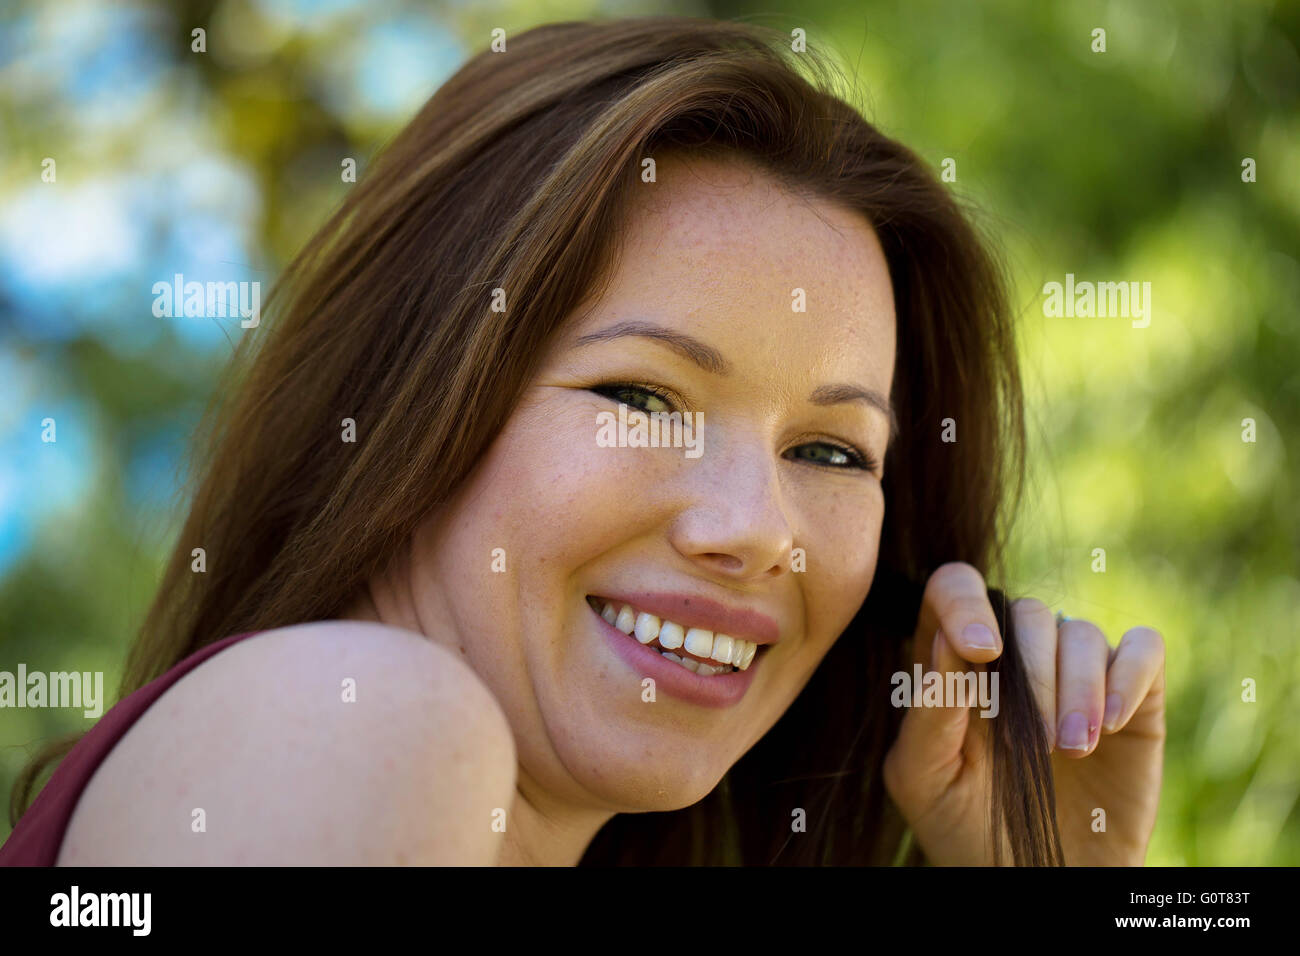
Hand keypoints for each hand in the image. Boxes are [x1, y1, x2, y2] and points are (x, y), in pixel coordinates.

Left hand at [882, 562, 1164, 864]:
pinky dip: (1129, 677)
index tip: (979, 650)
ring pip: (1080, 631)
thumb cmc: (965, 828)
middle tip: (1034, 743)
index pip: (953, 587)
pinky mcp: (1133, 695)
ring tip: (1071, 751)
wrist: (1039, 879)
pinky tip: (1111, 726)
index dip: (963, 600)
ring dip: (1077, 689)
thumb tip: (947, 637)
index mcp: (954, 661)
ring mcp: (1075, 671)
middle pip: (1025, 613)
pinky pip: (1143, 648)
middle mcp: (1016, 654)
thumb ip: (928, 711)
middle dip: (1032, 675)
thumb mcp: (924, 778)